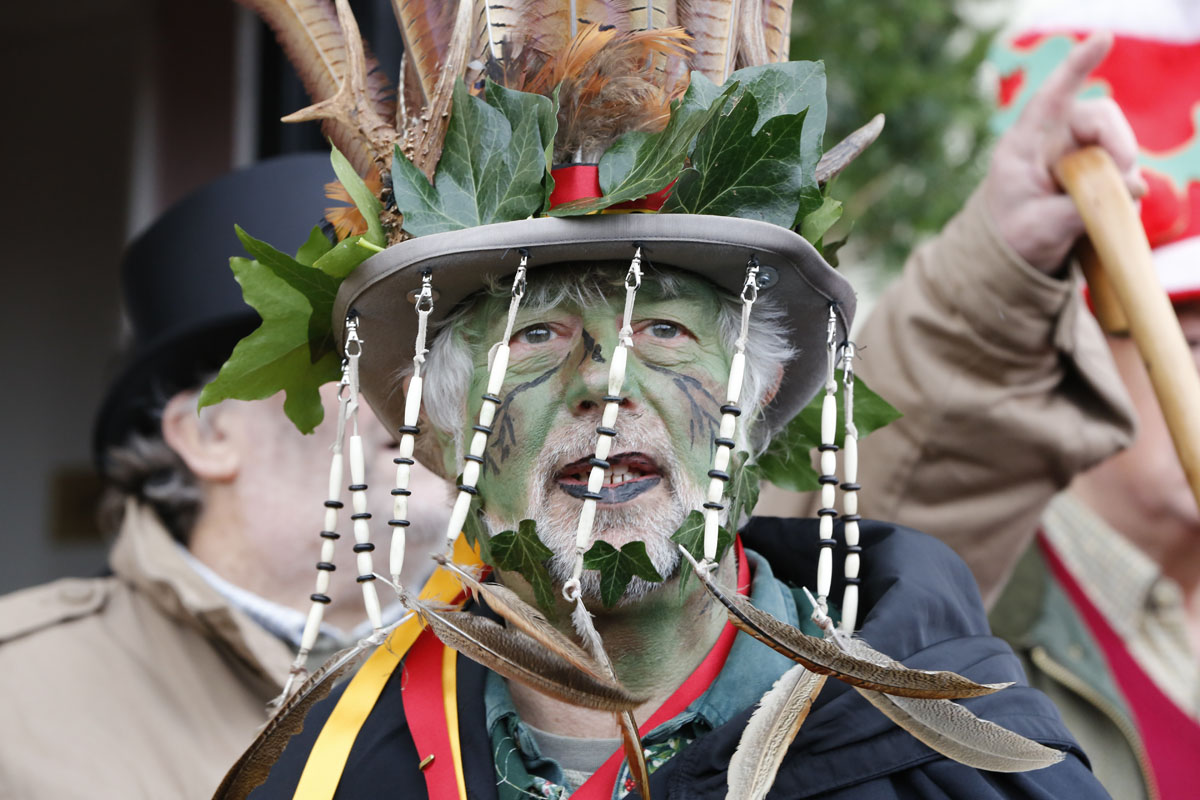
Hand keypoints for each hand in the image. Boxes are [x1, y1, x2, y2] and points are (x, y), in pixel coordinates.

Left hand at [983, 33, 1145, 273]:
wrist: (1010, 254)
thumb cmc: (1013, 237)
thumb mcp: (1040, 229)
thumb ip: (1080, 210)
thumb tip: (1133, 189)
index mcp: (1024, 145)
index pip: (1050, 98)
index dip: (1076, 67)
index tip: (1101, 40)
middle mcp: (1052, 140)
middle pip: (1100, 118)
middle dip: (1119, 145)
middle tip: (1123, 179)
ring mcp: (1075, 152)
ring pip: (1117, 143)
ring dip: (1122, 174)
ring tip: (1105, 209)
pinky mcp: (1093, 169)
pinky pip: (1122, 170)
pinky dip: (1124, 191)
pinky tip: (1110, 214)